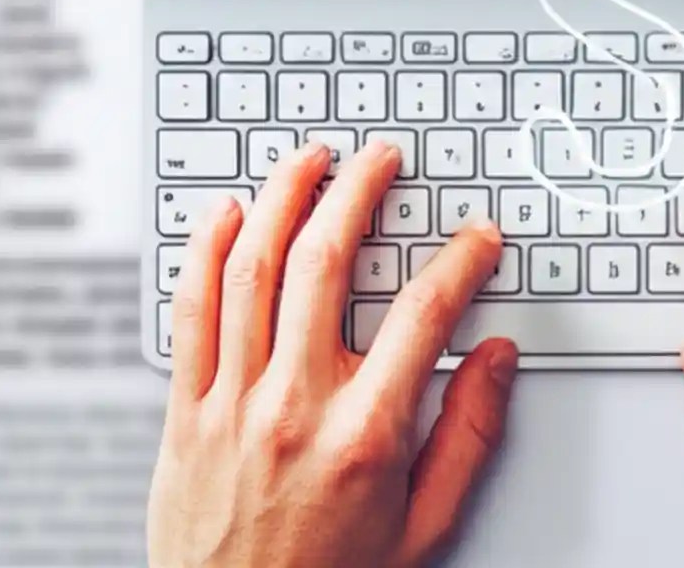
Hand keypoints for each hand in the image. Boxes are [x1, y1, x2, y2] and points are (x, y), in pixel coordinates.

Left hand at [147, 141, 517, 567]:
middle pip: (327, 264)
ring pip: (254, 269)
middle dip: (359, 193)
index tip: (476, 239)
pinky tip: (229, 216)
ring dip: (284, 200)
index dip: (460, 261)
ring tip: (308, 162)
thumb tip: (497, 360)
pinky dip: (207, 252)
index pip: (425, 315)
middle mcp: (295, 405)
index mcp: (365, 434)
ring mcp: (231, 402)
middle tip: (379, 160)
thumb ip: (469, 435)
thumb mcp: (425, 523)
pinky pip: (191, 311)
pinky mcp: (185, 411)